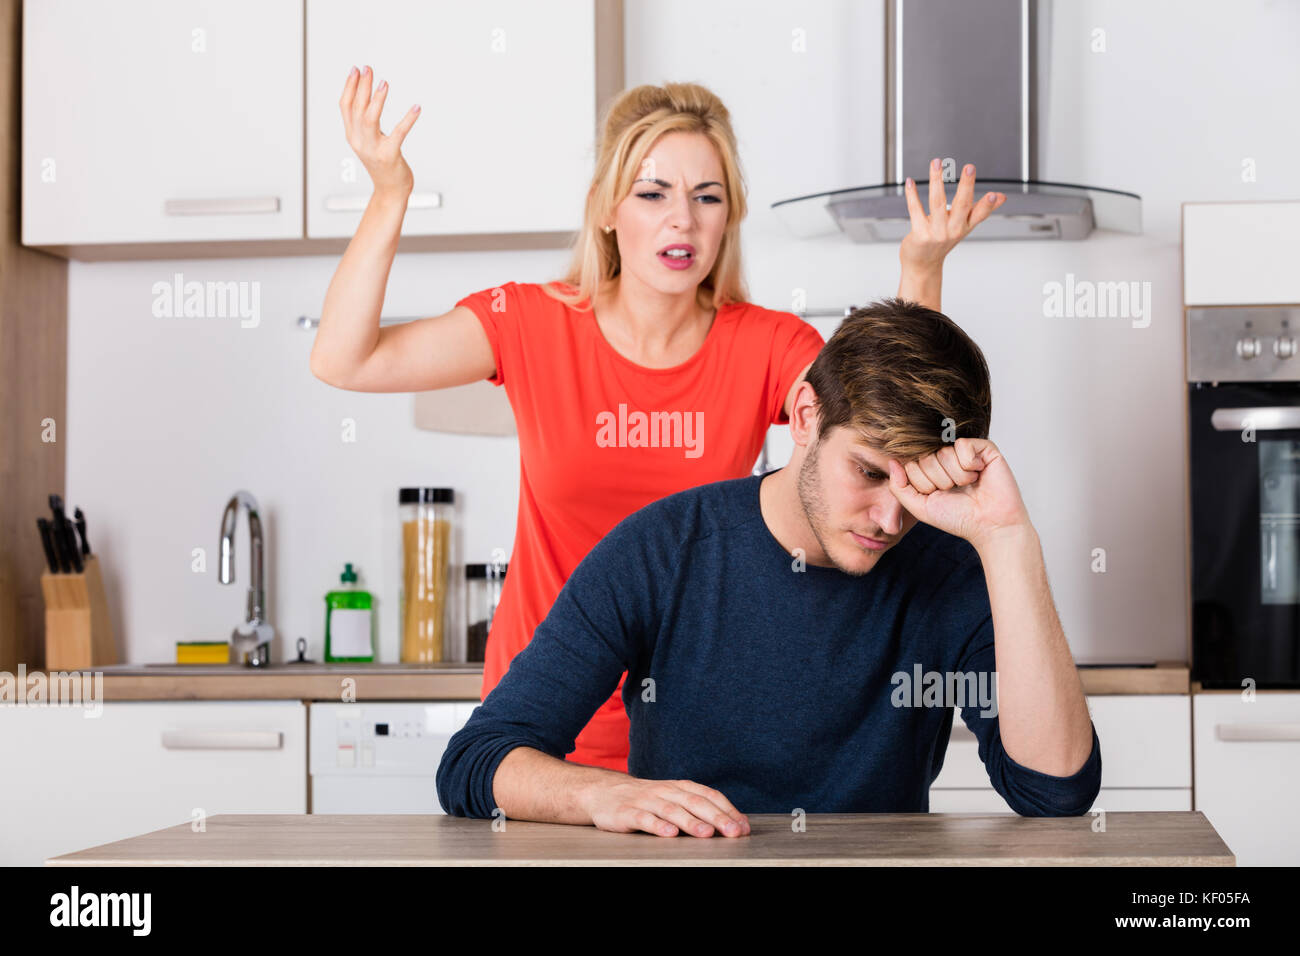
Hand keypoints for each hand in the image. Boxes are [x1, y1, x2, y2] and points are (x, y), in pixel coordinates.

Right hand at [339, 65, 419, 195]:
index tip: (355, 69)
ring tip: (384, 83)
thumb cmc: (382, 164)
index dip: (349, 87)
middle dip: (362, 86)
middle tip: (368, 68)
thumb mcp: (367, 141)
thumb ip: (364, 123)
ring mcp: (373, 149)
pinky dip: (408, 119)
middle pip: (357, 108)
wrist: (390, 191)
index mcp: (352, 136)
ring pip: (370, 119)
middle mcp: (359, 141)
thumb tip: (365, 96)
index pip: (345, 106)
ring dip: (377, 100)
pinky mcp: (390, 155)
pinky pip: (399, 133)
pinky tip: (416, 108)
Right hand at [581, 776, 750, 837]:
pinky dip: (658, 826)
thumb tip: (732, 823)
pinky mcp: (627, 812)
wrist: (603, 792)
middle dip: (717, 818)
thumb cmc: (645, 800)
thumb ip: (697, 808)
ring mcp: (646, 801)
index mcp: (679, 787)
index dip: (727, 810)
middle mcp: (665, 791)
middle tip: (733, 832)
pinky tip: (670, 834)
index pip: (709, 796)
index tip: (743, 827)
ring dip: (691, 822)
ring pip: (672, 810)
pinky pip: (644, 819)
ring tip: (706, 833)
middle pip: (695, 802)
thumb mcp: (672, 798)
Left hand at [887, 438, 1029, 548]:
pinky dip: (969, 465)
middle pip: (927, 458)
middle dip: (940, 481)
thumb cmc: (957, 517)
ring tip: (970, 485)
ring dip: (957, 477)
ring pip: (945, 453)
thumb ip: (899, 486)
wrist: (990, 526)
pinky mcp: (984, 448)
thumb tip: (892, 462)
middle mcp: (945, 457)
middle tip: (956, 491)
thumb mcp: (919, 506)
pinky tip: (979, 473)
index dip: (924, 485)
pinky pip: (963, 445)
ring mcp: (964, 451)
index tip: (939, 496)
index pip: (911, 465)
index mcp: (929, 469)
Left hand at [899, 160, 1005, 273]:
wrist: (922, 264)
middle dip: (966, 185)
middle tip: (969, 167)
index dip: (988, 205)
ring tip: (936, 163)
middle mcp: (952, 230)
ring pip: (937, 202)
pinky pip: (916, 210)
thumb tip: (1002, 197)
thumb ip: (980, 210)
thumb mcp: (964, 227)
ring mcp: (936, 232)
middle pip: (961, 205)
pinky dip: (912, 194)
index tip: (994, 194)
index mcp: (965, 226)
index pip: (980, 214)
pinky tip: (910, 182)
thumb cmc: (942, 242)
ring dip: (937, 180)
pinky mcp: (919, 234)